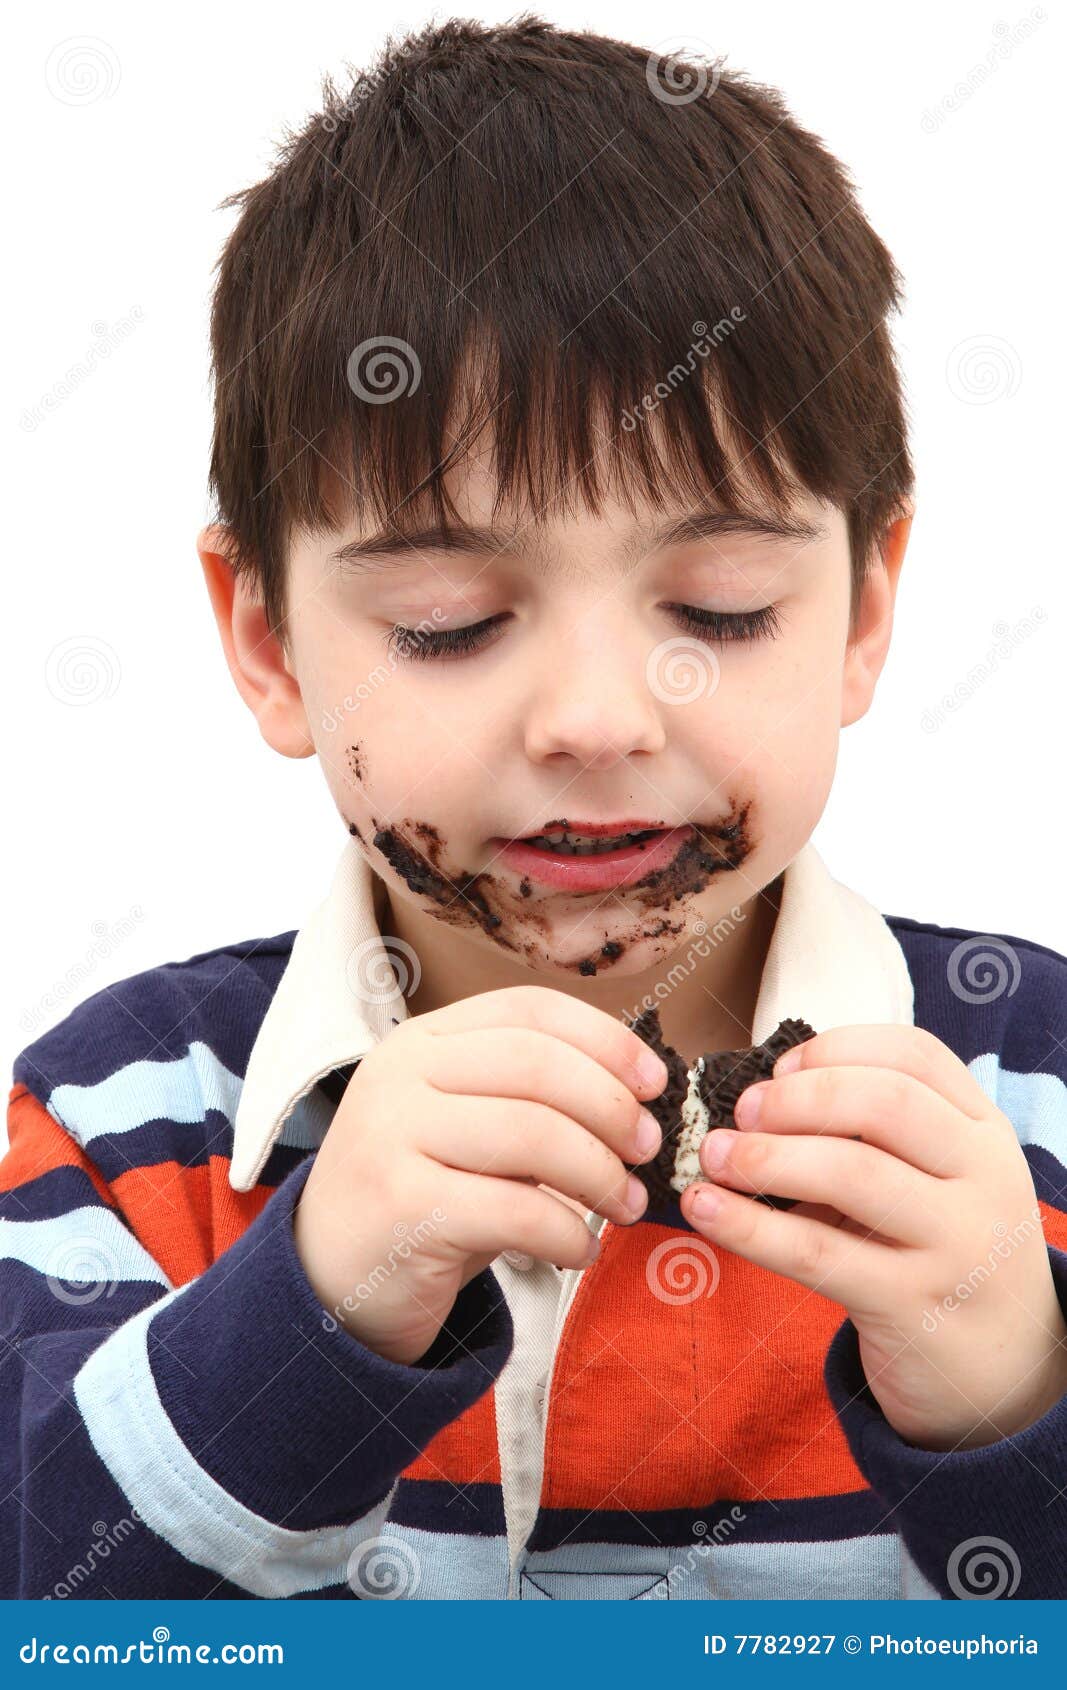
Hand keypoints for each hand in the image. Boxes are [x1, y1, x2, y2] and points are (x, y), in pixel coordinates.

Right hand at [293, 985, 665, 1364]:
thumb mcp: (465, 1126)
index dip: (605, 1039)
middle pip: (539, 1066)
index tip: (654, 1081)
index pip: (529, 1010)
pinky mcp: (402, 1206)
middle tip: (647, 1150)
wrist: (330, 1279)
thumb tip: (638, 1095)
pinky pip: (516, 1211)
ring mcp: (392, 1135)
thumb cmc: (424, 1196)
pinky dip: (568, 1234)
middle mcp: (400, 1073)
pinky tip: (581, 1250)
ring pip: (534, 1134)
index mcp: (422, 1039)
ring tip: (623, 1205)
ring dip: (600, 1174)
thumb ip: (528, 1097)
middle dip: (612, 1108)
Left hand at [679, 1024, 1066, 1450]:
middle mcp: (985, 1178)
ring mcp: (956, 1243)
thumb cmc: (943, 1252)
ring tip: (714, 1156)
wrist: (1005, 1370)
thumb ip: (877, 1138)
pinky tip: (705, 1210)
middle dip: (798, 1098)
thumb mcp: (940, 1182)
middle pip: (885, 1102)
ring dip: (766, 1156)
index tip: (780, 1066)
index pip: (915, 1056)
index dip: (837, 1048)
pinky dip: (749, 1227)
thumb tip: (757, 1102)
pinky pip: (817, 1254)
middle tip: (742, 1111)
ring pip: (852, 1174)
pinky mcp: (912, 1305)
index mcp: (986, 1132)